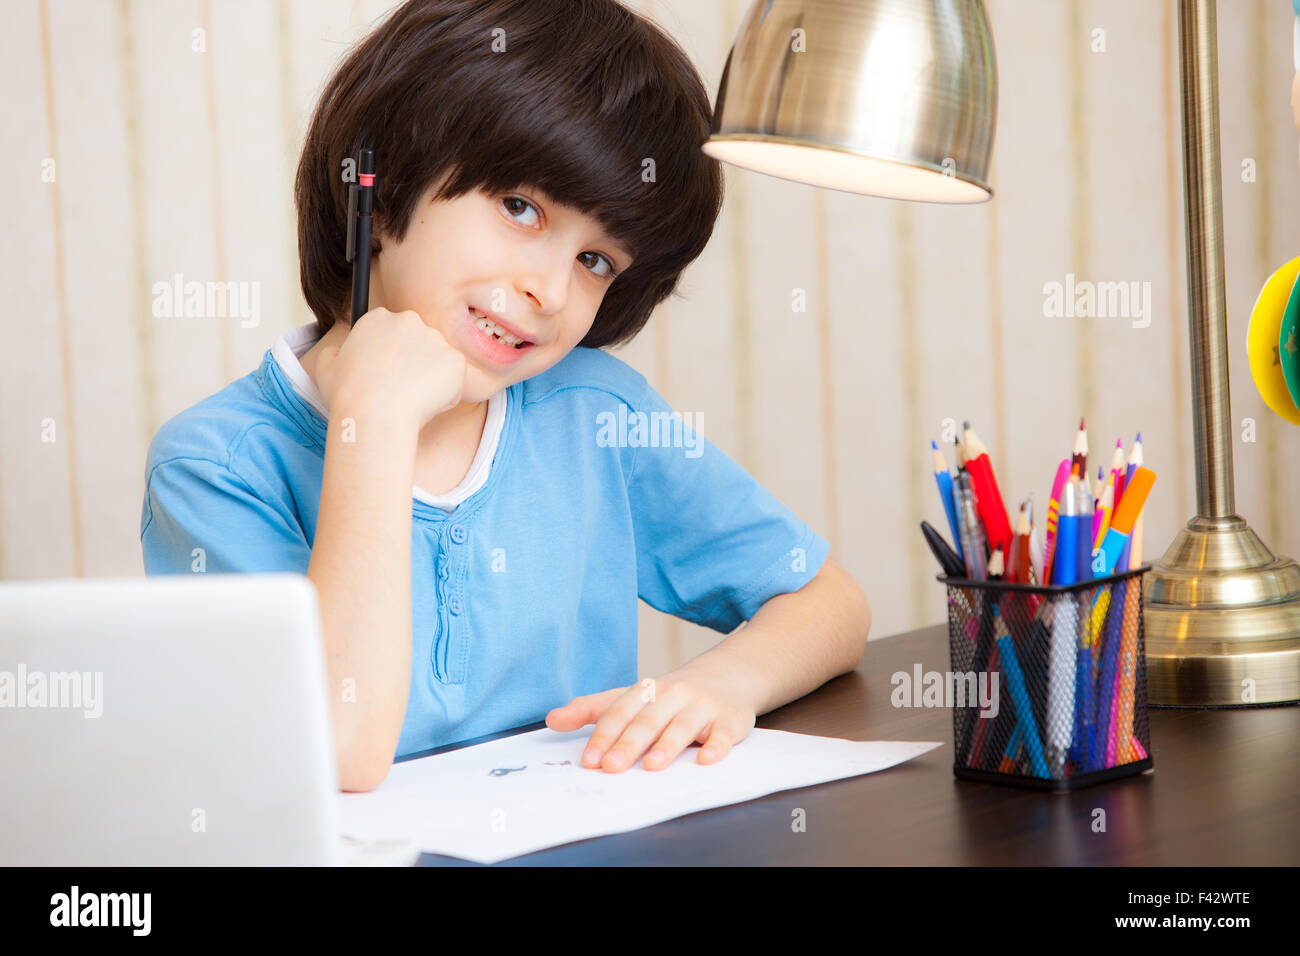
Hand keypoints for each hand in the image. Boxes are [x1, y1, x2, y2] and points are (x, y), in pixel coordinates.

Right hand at [313, 307, 466, 427]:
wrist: (375, 416)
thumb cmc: (348, 397)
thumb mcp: (326, 368)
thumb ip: (334, 353)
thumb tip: (339, 354)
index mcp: (378, 318)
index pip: (394, 332)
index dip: (393, 355)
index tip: (387, 372)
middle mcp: (409, 320)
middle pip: (419, 343)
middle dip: (415, 363)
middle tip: (399, 389)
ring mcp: (435, 338)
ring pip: (438, 363)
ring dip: (429, 380)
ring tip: (409, 400)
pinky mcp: (455, 360)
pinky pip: (455, 380)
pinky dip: (446, 395)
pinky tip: (425, 405)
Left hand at [545, 664, 757, 771]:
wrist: (729, 675)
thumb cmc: (670, 695)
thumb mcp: (631, 696)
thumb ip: (592, 709)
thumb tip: (552, 720)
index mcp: (646, 691)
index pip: (620, 712)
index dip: (604, 736)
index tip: (589, 760)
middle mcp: (673, 696)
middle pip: (648, 720)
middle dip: (629, 743)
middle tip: (612, 767)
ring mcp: (702, 707)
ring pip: (683, 725)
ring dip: (668, 745)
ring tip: (652, 765)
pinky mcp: (730, 719)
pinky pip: (723, 733)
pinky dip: (716, 745)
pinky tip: (707, 759)